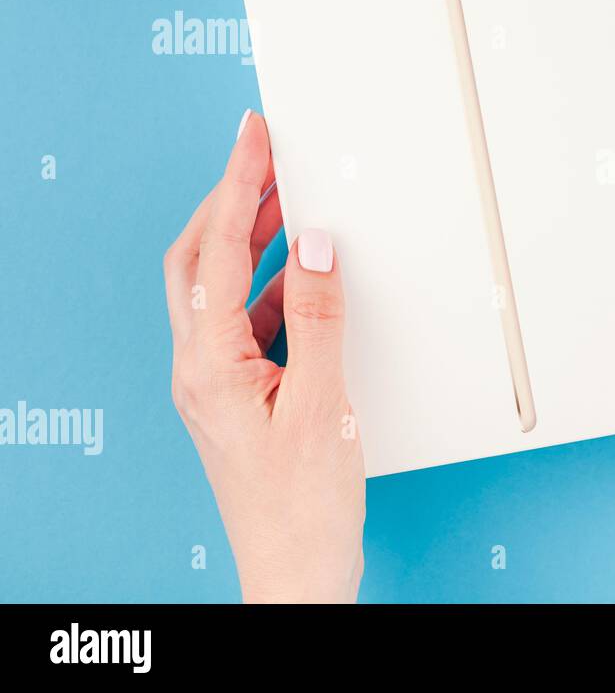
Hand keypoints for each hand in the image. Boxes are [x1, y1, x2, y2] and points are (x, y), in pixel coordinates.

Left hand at [163, 110, 364, 602]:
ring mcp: (216, 382)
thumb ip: (321, 319)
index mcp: (210, 367)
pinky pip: (247, 320)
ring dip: (252, 240)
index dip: (238, 184)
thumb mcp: (324, 402)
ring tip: (289, 201)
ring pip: (221, 288)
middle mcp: (200, 369)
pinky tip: (308, 277)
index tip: (254, 135)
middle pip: (199, 261)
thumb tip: (320, 248)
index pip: (218, 252)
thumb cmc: (304, 506)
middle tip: (267, 157)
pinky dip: (276, 285)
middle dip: (232, 201)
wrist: (297, 571)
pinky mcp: (240, 394)